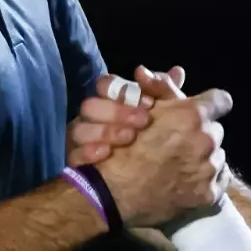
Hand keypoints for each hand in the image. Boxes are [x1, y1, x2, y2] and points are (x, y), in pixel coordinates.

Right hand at [69, 66, 184, 164]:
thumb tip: (177, 71)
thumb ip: (169, 94)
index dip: (122, 91)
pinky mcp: (77, 164)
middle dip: (116, 112)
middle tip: (143, 121)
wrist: (155, 179)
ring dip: (104, 131)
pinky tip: (106, 154)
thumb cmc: (159, 141)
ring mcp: (82, 141)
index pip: (105, 85)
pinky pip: (73, 156)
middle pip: (90, 106)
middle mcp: (93, 118)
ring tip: (129, 138)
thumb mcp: (170, 116)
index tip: (149, 103)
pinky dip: (88, 152)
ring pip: (79, 130)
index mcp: (112, 102)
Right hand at [95, 85, 232, 227]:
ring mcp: (210, 168)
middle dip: (200, 134)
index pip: (220, 100)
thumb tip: (178, 71)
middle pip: (215, 131)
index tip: (204, 111)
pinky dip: (206, 179)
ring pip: (217, 155)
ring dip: (203, 157)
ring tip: (179, 165)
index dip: (211, 104)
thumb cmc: (123, 146)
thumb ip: (162, 88)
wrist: (113, 192)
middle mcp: (208, 140)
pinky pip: (219, 179)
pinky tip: (186, 181)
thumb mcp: (140, 109)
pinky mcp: (209, 193)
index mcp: (193, 115)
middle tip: (179, 143)